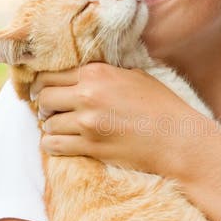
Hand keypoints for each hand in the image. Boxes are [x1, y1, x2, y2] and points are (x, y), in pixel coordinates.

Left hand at [31, 63, 210, 173]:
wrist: (177, 138)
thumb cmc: (162, 106)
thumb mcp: (135, 76)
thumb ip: (105, 73)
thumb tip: (84, 74)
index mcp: (97, 73)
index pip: (50, 75)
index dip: (42, 84)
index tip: (43, 91)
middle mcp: (88, 95)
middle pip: (43, 98)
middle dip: (44, 105)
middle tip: (51, 111)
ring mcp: (87, 122)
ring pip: (47, 123)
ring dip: (51, 127)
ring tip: (61, 128)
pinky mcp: (90, 146)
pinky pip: (54, 145)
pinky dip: (52, 145)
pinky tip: (60, 143)